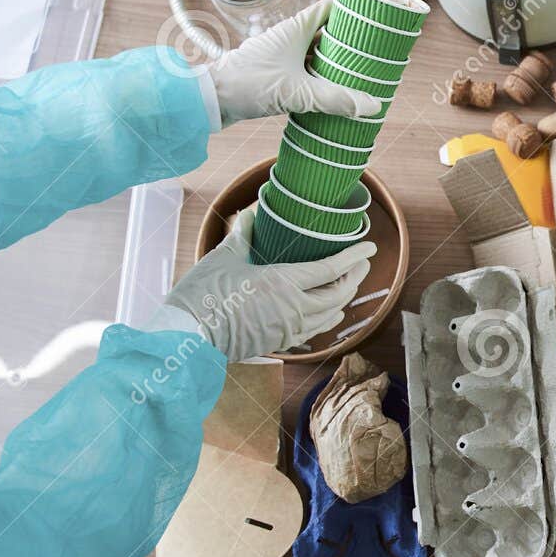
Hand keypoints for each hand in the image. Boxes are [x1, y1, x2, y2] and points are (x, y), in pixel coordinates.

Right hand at [161, 208, 375, 359]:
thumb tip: (250, 213)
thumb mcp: (223, 258)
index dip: (354, 256)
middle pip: (338, 293)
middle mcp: (293, 309)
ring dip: (344, 297)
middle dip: (355, 277)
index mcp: (282, 283)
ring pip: (330, 314)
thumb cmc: (202, 296)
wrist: (186, 337)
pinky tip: (331, 311)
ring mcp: (288, 329)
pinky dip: (328, 316)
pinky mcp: (280, 342)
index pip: (331, 269)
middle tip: (363, 263)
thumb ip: (242, 235)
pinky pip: (315, 329)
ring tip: (350, 284)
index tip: (370, 246)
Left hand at [207, 0, 385, 125]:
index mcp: (294, 29)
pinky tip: (333, 90)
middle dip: (348, 40)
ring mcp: (281, 56)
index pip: (329, 8)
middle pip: (326, 32)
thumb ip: (337, 99)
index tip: (372, 17)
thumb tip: (372, 106)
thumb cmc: (249, 85)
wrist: (211, 100)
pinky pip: (305, 70)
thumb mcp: (299, 93)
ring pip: (315, 53)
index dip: (351, 9)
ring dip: (335, 61)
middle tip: (373, 51)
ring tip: (359, 72)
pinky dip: (320, 77)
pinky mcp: (275, 74)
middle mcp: (288, 38)